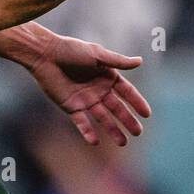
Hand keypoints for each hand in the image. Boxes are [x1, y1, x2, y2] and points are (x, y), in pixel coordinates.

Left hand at [26, 30, 151, 145]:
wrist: (45, 55)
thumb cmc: (72, 50)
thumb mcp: (97, 54)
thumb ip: (118, 61)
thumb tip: (140, 61)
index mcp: (108, 76)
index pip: (127, 92)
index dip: (137, 102)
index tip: (147, 114)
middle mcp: (99, 90)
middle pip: (117, 108)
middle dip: (128, 120)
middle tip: (138, 132)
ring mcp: (86, 100)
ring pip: (103, 118)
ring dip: (112, 130)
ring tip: (123, 143)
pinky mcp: (71, 107)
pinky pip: (82, 122)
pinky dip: (88, 131)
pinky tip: (95, 141)